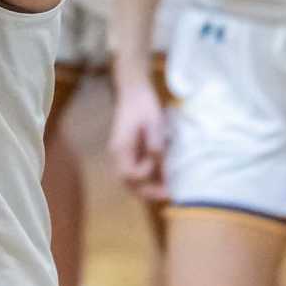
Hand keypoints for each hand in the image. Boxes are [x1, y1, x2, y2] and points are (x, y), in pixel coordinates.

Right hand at [108, 78, 169, 201]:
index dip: (145, 173)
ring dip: (146, 188)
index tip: (156, 159)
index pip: (129, 174)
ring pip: (129, 180)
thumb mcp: (153, 122)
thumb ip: (155, 143)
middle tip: (167, 194)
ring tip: (165, 191)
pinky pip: (134, 171)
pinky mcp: (128, 152)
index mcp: (120, 147)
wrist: (134, 91)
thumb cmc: (143, 104)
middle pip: (127, 182)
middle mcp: (117, 154)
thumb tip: (159, 163)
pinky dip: (146, 180)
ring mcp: (121, 154)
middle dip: (147, 192)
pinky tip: (161, 179)